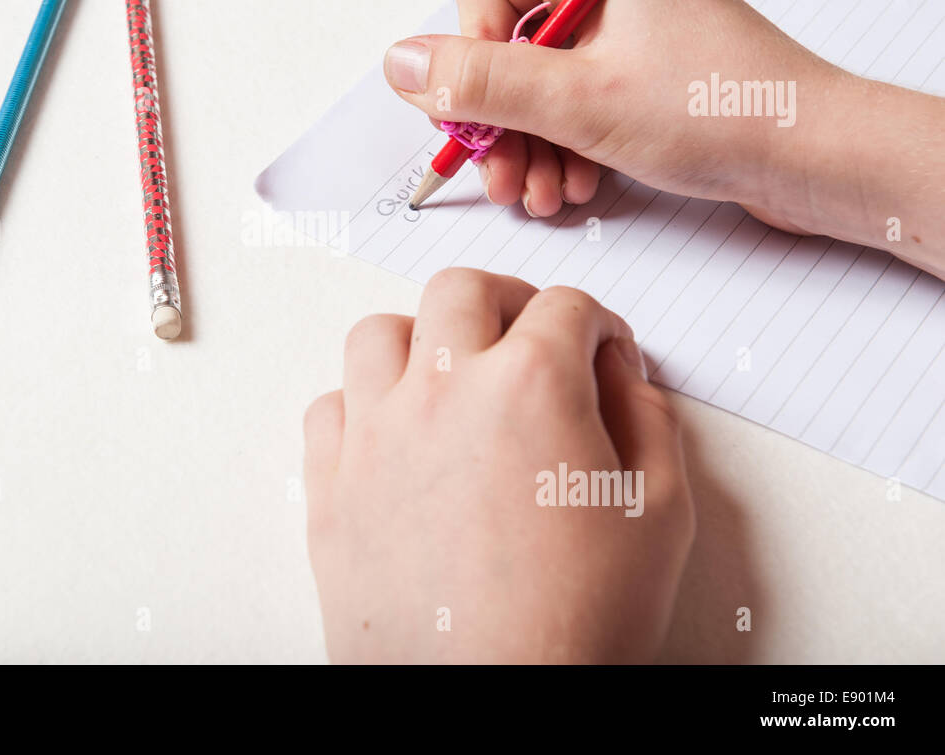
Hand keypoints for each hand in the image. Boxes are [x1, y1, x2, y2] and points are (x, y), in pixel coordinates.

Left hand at [304, 269, 694, 663]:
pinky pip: (329, 407)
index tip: (603, 355)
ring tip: (451, 375)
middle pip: (460, 291)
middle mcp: (441, 391)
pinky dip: (363, 404)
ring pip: (378, 333)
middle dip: (506, 302)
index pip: (566, 307)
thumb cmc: (578, 623)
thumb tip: (617, 373)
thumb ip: (647, 419)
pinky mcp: (330, 485)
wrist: (491, 700)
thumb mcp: (660, 514)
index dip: (599, 326)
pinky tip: (396, 433)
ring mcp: (374, 435)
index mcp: (530, 385)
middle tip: (529, 336)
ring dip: (421, 339)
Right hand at [382, 0, 944, 277]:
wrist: (815, 157)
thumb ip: (479, 83)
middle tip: (503, 178)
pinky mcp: (640, 75)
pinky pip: (571, 106)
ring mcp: (624, 31)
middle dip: (497, 121)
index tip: (477, 122)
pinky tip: (576, 187)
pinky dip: (563, 150)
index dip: (467, 60)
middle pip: (504, 44)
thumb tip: (399, 63)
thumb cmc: (721, 109)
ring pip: (535, 85)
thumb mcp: (577, 100)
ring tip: (545, 196)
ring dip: (529, 147)